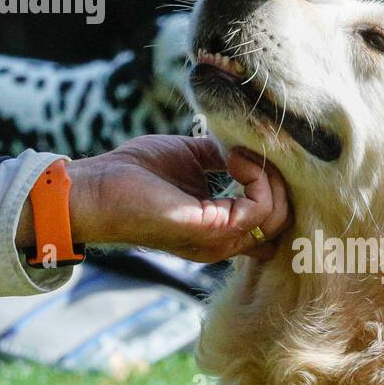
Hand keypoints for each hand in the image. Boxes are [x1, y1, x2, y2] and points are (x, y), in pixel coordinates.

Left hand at [64, 136, 291, 262]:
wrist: (99, 186)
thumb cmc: (134, 173)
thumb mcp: (189, 158)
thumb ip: (219, 156)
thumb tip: (245, 144)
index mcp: (219, 227)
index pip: (272, 225)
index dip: (279, 190)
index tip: (262, 157)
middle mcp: (224, 240)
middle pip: (284, 223)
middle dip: (281, 182)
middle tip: (258, 152)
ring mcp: (219, 239)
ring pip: (278, 218)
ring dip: (269, 176)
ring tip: (242, 154)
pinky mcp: (210, 229)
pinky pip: (259, 209)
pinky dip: (255, 177)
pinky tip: (234, 159)